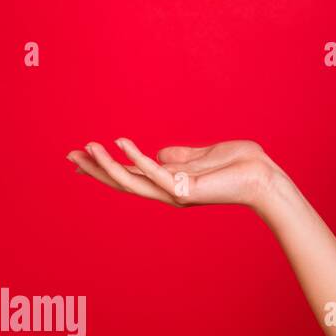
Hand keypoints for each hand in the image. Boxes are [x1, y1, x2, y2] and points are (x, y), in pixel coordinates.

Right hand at [66, 138, 279, 211]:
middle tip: (70, 156)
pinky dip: (136, 157)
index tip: (82, 156)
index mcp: (171, 183)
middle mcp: (169, 191)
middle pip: (125, 182)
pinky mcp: (187, 188)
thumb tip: (160, 153)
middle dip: (97, 169)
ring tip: (88, 148)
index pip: (132, 176)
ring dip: (108, 165)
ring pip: (132, 182)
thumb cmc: (240, 165)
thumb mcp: (203, 156)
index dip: (106, 167)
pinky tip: (121, 142)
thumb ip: (180, 156)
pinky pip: (155, 172)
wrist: (265, 176)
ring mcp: (177, 192)